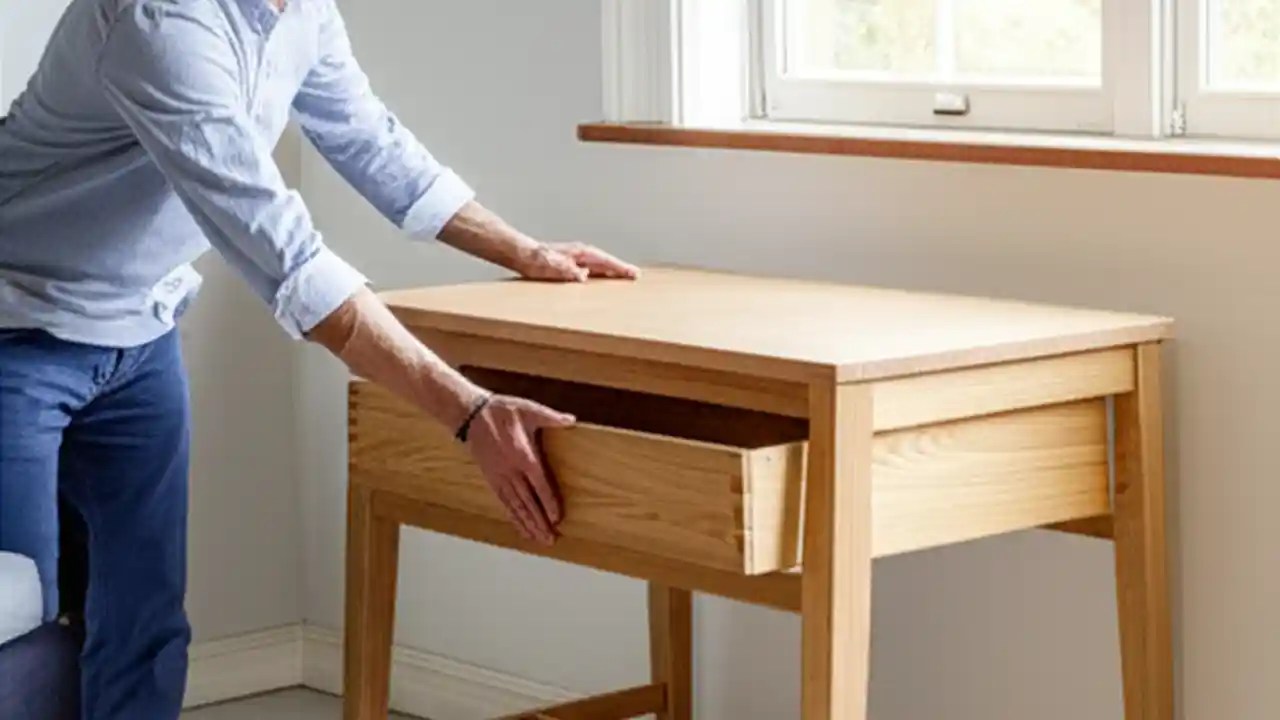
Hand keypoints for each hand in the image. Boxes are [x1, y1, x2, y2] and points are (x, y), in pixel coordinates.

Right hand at [465, 395, 574, 544]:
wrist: (471, 414)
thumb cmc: (502, 411)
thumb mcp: (529, 409)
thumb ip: (552, 417)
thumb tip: (572, 421)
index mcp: (524, 456)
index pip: (539, 484)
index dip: (548, 502)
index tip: (557, 518)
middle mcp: (512, 471)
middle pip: (528, 501)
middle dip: (539, 521)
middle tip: (550, 539)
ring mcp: (500, 477)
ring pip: (515, 505)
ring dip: (527, 523)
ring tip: (538, 539)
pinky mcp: (492, 479)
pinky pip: (504, 501)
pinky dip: (512, 516)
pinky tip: (520, 527)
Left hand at [517, 242, 639, 282]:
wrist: (521, 255)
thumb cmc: (535, 259)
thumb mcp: (553, 266)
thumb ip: (568, 271)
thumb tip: (583, 277)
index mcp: (580, 252)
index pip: (605, 260)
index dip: (620, 267)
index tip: (633, 273)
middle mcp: (580, 255)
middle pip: (605, 263)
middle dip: (620, 269)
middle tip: (635, 276)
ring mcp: (575, 259)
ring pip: (598, 267)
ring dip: (610, 273)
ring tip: (622, 279)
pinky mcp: (569, 266)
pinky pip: (589, 271)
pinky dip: (598, 276)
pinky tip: (598, 283)